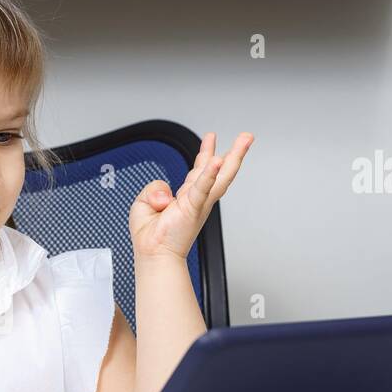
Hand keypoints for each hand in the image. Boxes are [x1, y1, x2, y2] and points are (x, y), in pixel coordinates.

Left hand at [129, 131, 252, 261]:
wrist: (153, 254)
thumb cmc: (150, 236)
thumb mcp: (145, 202)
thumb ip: (154, 188)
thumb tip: (166, 193)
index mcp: (185, 198)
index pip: (198, 171)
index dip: (205, 153)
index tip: (211, 138)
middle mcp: (196, 199)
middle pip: (218, 170)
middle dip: (233, 152)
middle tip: (246, 137)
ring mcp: (198, 203)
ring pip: (221, 176)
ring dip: (234, 157)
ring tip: (245, 141)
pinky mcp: (193, 207)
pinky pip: (202, 188)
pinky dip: (209, 174)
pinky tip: (217, 160)